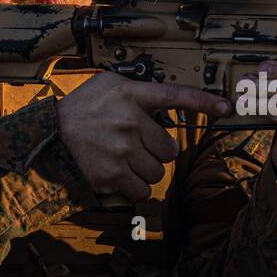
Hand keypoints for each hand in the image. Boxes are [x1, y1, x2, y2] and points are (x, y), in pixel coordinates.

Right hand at [56, 74, 231, 201]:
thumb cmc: (83, 108)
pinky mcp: (112, 174)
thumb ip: (140, 91)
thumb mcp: (110, 85)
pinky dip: (135, 188)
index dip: (205, 101)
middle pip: (171, 149)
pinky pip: (142, 190)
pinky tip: (119, 175)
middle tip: (136, 146)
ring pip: (158, 172)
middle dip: (157, 152)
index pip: (176, 96)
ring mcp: (121, 150)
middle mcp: (130, 121)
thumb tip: (168, 102)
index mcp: (132, 95)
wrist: (49, 134)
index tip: (228, 107)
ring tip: (124, 160)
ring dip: (146, 170)